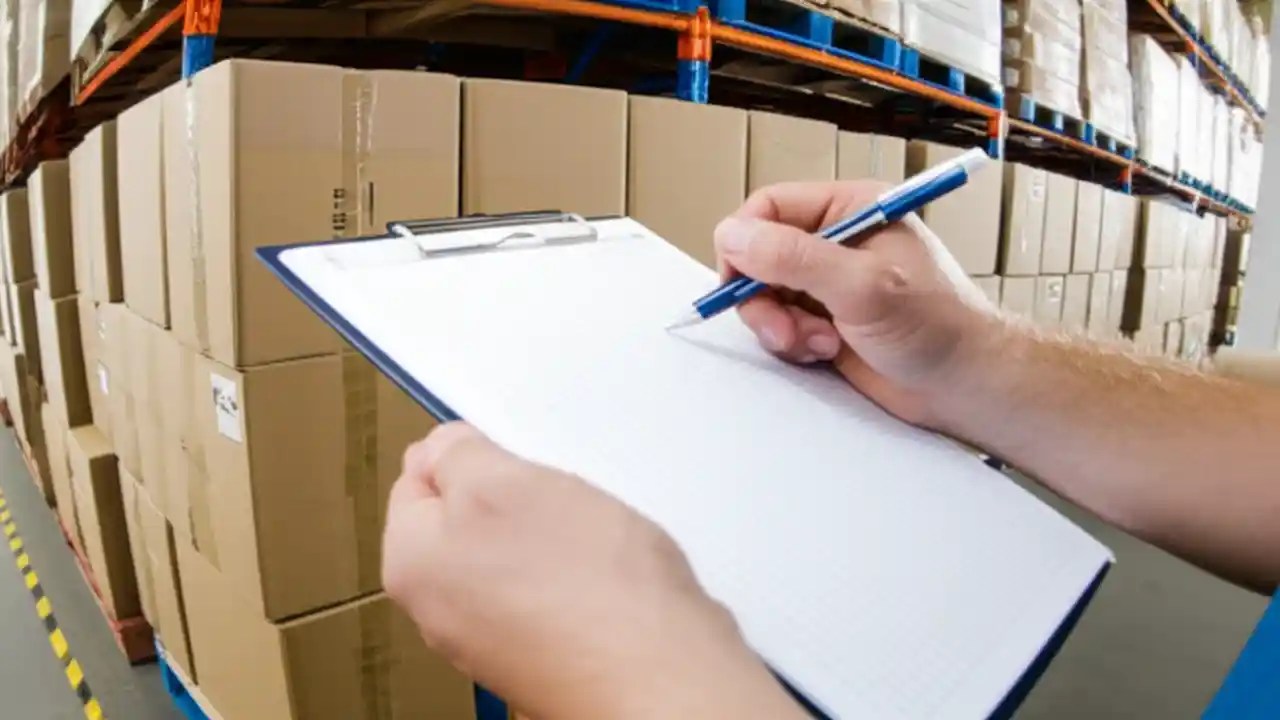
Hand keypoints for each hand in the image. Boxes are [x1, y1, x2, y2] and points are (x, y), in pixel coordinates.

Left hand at [383, 422, 805, 719]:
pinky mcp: (547, 646)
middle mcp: (444, 609)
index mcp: (413, 564)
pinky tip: (609, 569)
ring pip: (519, 549)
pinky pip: (556, 584)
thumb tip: (441, 450)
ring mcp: (495, 633)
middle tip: (555, 494)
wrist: (659, 672)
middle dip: (516, 494)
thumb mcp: (501, 482)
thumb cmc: (585, 588)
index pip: (417, 479)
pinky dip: (582, 569)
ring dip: (555, 529)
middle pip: (468, 517)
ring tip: (590, 534)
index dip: (467, 454)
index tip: (506, 452)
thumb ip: (455, 455)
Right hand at [714, 180, 1004, 427]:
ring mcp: (828, 283)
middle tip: (785, 328)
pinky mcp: (823, 320)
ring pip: (764, 295)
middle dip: (762, 296)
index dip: (745, 241)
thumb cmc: (937, 327)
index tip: (738, 281)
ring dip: (779, 325)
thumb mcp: (862, 286)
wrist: (965, 385)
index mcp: (850, 209)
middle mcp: (835, 241)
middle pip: (759, 254)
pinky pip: (780, 325)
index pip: (771, 207)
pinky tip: (826, 352)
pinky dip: (792, 343)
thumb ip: (795, 259)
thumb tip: (734, 237)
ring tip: (818, 342)